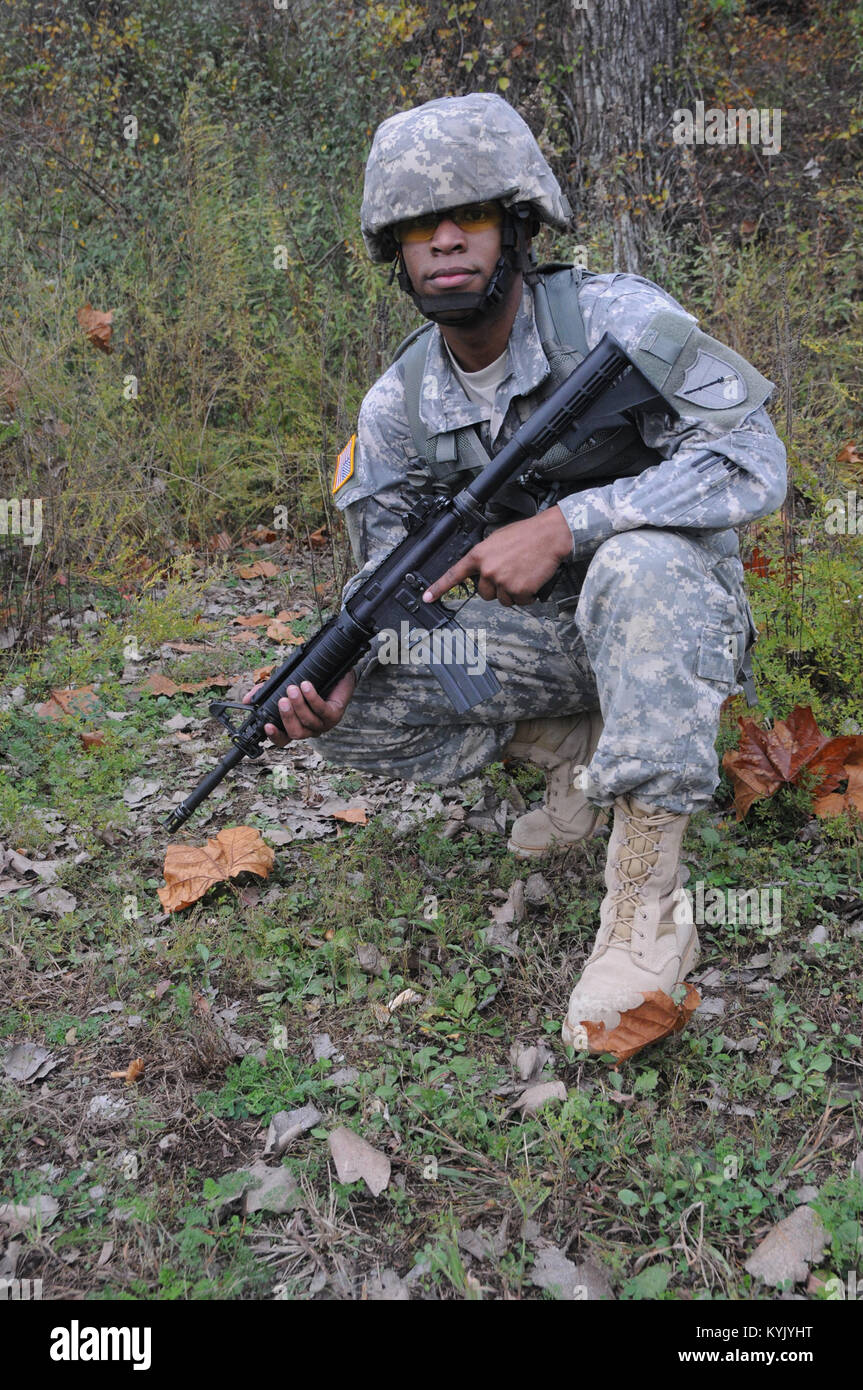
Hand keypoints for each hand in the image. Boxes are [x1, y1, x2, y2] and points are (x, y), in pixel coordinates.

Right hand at [242, 669, 356, 746]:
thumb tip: (247, 700)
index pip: (283, 740)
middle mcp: (309, 729)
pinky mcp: (335, 715)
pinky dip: (312, 698)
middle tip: (282, 700)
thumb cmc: (308, 683)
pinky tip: (306, 686)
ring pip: (308, 722)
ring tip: (293, 688)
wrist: (336, 673)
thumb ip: (265, 692)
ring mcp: (323, 724)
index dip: (274, 736)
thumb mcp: (283, 685)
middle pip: (296, 733)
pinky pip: (322, 710)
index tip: (266, 725)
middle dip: (287, 717)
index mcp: (296, 726)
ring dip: (299, 705)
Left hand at [421, 505, 572, 607]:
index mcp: (479, 555)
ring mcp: (503, 581)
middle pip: (484, 593)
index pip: (454, 574)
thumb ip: (485, 557)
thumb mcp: (496, 540)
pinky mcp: (519, 590)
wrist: (549, 535)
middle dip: (495, 587)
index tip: (427, 597)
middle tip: (510, 572)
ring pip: (502, 599)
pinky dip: (527, 595)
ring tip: (523, 573)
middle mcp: (487, 570)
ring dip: (512, 592)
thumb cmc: (526, 535)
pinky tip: (531, 579)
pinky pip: (520, 602)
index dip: (439, 588)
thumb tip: (482, 571)